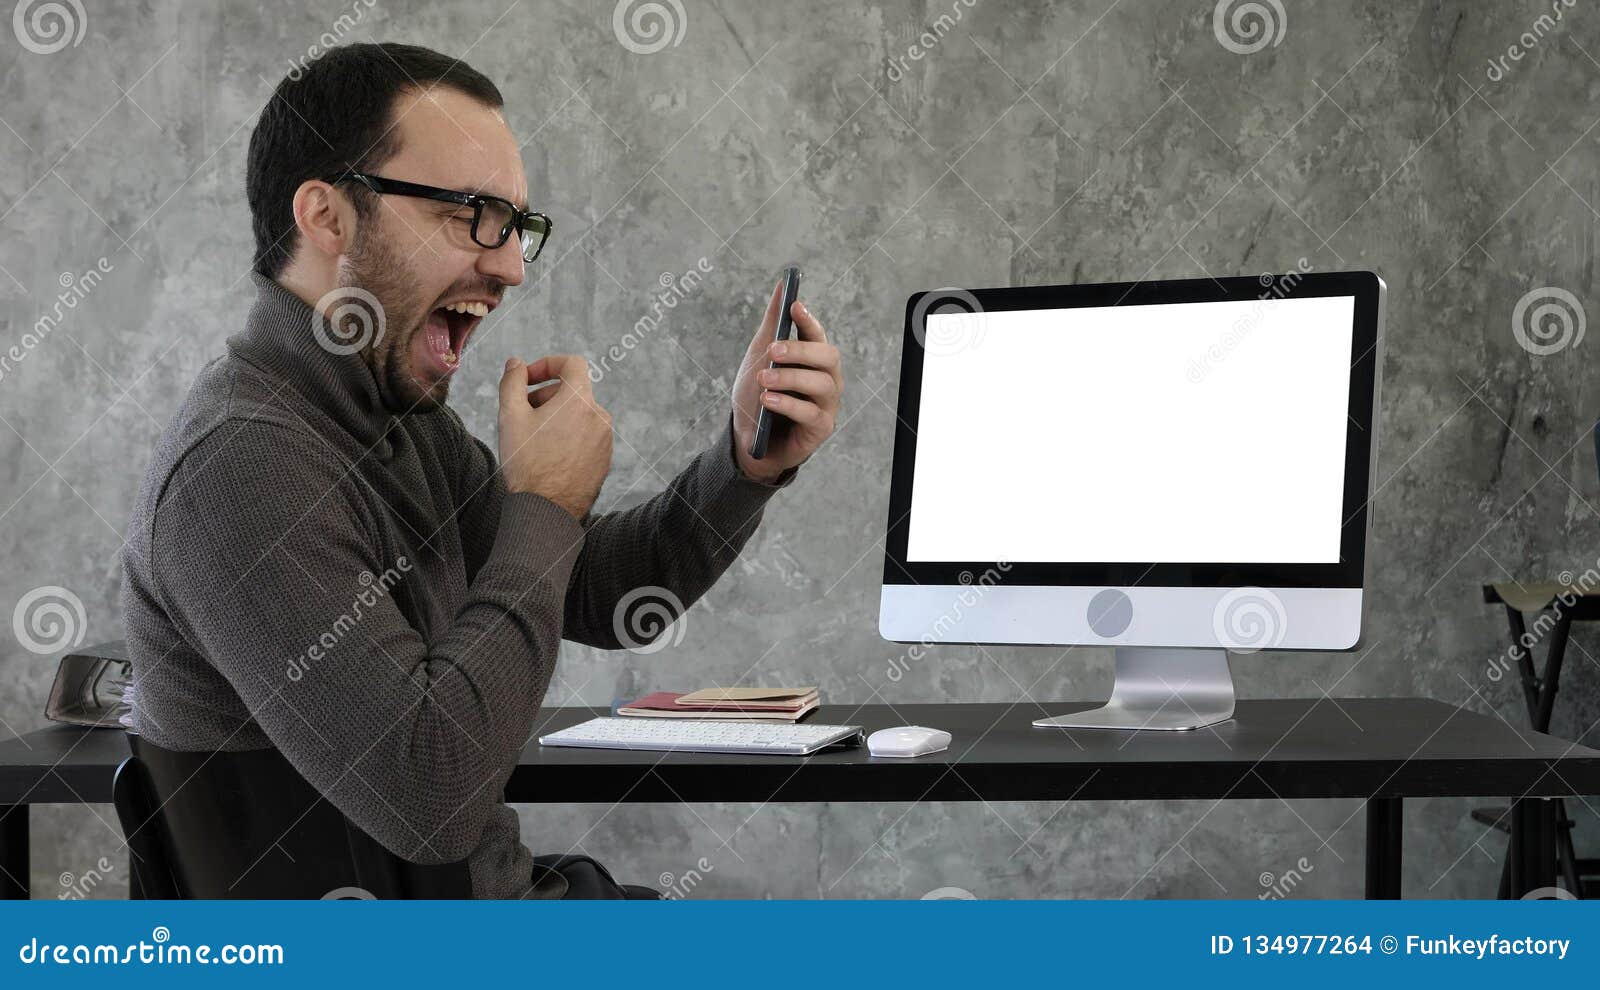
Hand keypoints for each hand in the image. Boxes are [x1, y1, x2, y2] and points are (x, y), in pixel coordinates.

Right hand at [497, 355, 612, 519]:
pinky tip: (547, 455)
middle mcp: (600, 417)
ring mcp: (605, 440)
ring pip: (579, 414)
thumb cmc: (527, 465)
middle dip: (545, 394)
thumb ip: (512, 382)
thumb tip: (516, 364)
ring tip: (533, 437)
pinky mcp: (604, 459)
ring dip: (556, 416)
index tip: (528, 378)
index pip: (572, 363)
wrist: (546, 511)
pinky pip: (586, 436)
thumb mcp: (510, 416)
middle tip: (522, 412)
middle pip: (573, 390)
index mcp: (580, 401)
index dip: (547, 363)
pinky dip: (568, 435)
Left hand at [732, 279, 843, 482]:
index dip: (808, 320)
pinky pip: (811, 413)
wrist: (747, 441)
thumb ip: (772, 325)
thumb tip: (781, 287)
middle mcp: (826, 379)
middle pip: (828, 357)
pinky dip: (786, 403)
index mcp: (813, 360)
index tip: (794, 306)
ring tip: (763, 378)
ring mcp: (827, 405)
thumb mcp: (759, 358)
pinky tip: (767, 399)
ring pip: (822, 384)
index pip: (817, 335)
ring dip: (790, 378)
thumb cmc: (757, 397)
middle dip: (800, 350)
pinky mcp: (821, 429)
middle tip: (772, 350)